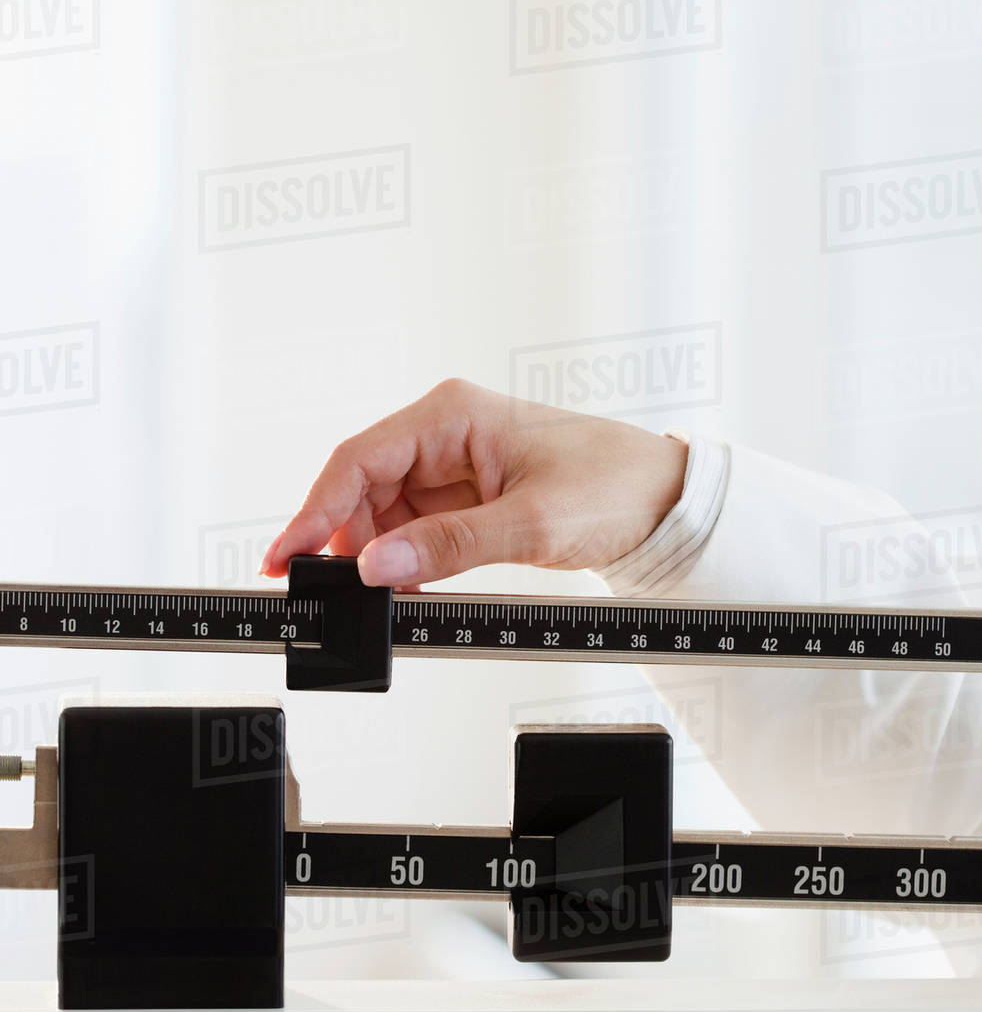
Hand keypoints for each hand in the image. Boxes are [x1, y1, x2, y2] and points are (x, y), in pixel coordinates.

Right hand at [260, 378, 687, 587]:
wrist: (666, 501)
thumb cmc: (615, 486)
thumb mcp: (532, 522)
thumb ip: (449, 545)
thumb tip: (375, 565)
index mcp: (453, 414)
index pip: (359, 459)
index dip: (315, 510)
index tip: (285, 557)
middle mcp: (445, 433)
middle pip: (364, 488)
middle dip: (347, 541)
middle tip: (334, 595)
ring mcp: (454, 466)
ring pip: (385, 513)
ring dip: (379, 556)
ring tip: (383, 597)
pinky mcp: (467, 497)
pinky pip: (416, 529)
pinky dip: (408, 560)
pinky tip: (409, 588)